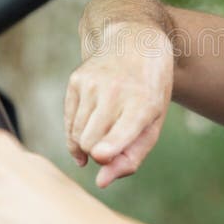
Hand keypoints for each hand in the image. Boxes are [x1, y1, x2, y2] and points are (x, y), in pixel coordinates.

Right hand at [65, 22, 173, 187]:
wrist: (136, 41)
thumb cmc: (149, 90)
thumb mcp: (154, 123)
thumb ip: (131, 157)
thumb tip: (101, 182)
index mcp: (143, 102)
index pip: (121, 130)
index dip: (109, 147)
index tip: (101, 156)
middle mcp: (116, 91)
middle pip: (92, 143)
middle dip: (100, 153)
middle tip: (113, 145)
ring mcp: (92, 84)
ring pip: (77, 136)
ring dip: (89, 143)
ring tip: (107, 128)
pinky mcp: (75, 80)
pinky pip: (69, 122)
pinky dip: (77, 133)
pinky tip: (91, 127)